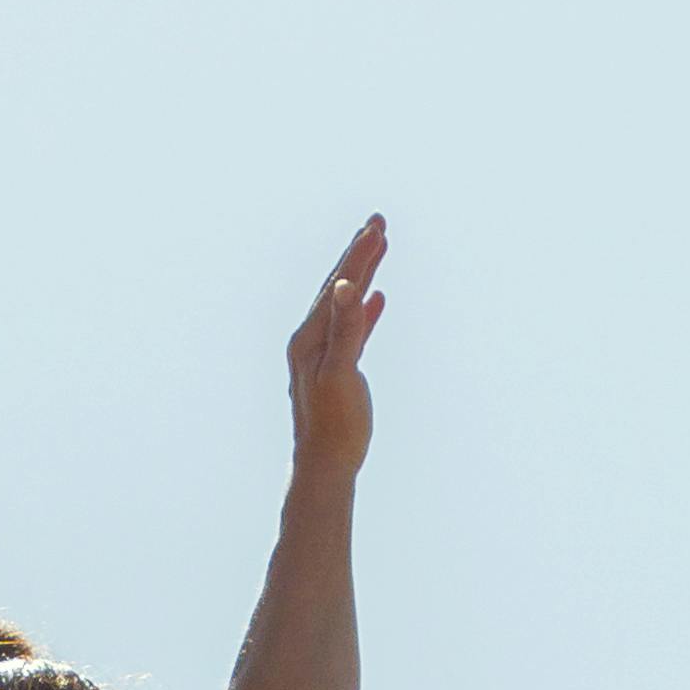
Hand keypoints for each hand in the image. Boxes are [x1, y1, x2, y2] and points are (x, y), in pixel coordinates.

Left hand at [287, 213, 386, 475]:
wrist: (324, 468)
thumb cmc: (334, 426)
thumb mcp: (340, 374)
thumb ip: (344, 329)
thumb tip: (344, 286)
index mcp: (309, 338)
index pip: (337, 286)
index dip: (358, 255)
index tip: (377, 225)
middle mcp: (310, 341)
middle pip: (337, 287)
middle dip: (359, 253)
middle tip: (378, 221)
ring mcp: (322, 354)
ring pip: (344, 303)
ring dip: (362, 274)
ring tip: (380, 245)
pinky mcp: (336, 369)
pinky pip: (352, 328)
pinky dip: (365, 309)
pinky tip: (379, 298)